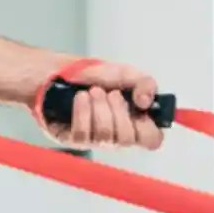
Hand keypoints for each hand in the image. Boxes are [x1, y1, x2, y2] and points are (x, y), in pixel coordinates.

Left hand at [38, 61, 164, 150]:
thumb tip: (146, 102)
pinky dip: (82, 112)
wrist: (62, 72)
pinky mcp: (73, 140)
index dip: (148, 127)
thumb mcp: (126, 74)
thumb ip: (145, 84)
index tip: (138, 108)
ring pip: (105, 137)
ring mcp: (95, 140)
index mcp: (135, 122)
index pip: (152, 141)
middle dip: (118, 111)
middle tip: (110, 93)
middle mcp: (116, 135)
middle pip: (127, 140)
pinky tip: (80, 98)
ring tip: (93, 91)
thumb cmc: (94, 76)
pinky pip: (82, 135)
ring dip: (100, 109)